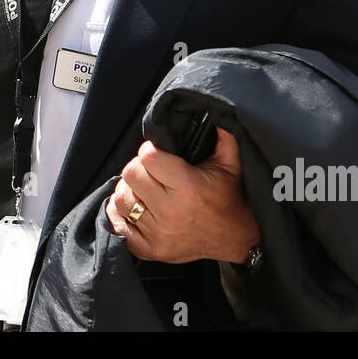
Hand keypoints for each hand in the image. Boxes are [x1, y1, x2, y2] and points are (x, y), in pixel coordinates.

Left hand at [105, 127, 259, 263]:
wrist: (237, 239)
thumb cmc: (231, 197)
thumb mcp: (230, 162)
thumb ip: (221, 134)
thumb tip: (211, 107)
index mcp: (188, 187)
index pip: (147, 157)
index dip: (150, 150)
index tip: (157, 153)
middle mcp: (171, 211)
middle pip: (130, 175)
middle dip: (138, 168)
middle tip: (150, 171)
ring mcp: (159, 233)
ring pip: (121, 199)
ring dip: (130, 190)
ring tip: (144, 189)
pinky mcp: (151, 250)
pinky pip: (120, 226)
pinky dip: (123, 214)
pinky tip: (137, 207)